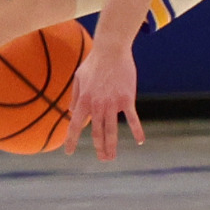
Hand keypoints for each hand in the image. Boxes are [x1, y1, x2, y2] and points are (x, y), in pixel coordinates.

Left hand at [63, 42, 144, 159]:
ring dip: (111, 146)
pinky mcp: (126, 99)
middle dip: (99, 148)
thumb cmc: (94, 63)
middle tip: (102, 159)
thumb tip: (70, 112)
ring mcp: (112, 103)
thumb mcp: (78, 78)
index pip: (75, 125)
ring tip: (111, 157)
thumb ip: (74, 96)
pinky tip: (140, 141)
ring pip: (111, 130)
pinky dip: (137, 131)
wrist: (111, 50)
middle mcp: (97, 105)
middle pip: (97, 132)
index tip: (68, 152)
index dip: (71, 140)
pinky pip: (132, 119)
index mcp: (84, 100)